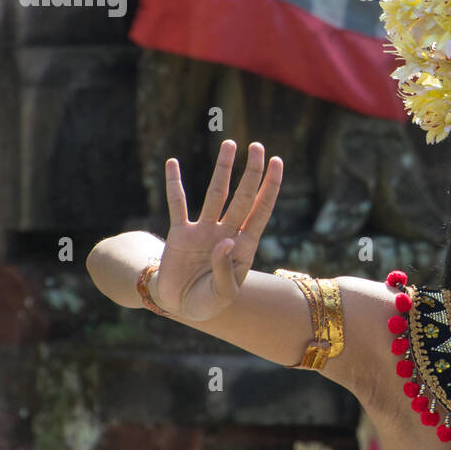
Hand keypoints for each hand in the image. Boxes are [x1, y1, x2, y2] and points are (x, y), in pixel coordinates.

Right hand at [152, 139, 282, 320]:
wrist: (178, 305)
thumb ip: (225, 269)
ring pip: (215, 193)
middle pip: (243, 196)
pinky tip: (173, 163)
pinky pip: (177, 204)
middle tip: (258, 146)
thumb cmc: (207, 302)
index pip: (261, 210)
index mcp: (244, 246)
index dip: (270, 187)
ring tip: (230, 144)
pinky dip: (174, 184)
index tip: (277, 162)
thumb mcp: (223, 294)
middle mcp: (226, 232)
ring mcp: (204, 230)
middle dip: (252, 172)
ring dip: (223, 169)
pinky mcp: (180, 233)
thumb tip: (228, 240)